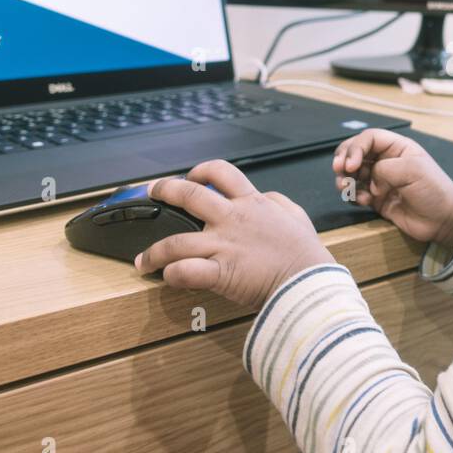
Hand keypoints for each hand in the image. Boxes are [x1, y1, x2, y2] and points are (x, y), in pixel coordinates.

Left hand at [136, 159, 331, 308]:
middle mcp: (233, 220)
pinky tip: (167, 277)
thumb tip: (264, 197)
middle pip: (188, 195)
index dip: (200, 170)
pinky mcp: (221, 273)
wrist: (309, 282)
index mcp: (252, 203)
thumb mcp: (296, 215)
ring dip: (154, 252)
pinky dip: (171, 274)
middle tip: (152, 194)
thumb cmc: (306, 254)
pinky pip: (185, 272)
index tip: (190, 176)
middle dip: (164, 190)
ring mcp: (224, 246)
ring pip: (176, 241)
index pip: (221, 172)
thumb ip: (276, 202)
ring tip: (144, 260)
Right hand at [332, 129, 452, 246]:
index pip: (368, 138)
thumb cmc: (433, 190)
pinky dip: (354, 196)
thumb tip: (369, 179)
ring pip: (352, 173)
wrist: (442, 221)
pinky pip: (357, 193)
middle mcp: (386, 161)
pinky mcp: (377, 199)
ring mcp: (380, 180)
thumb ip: (384, 169)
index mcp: (397, 148)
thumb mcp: (412, 171)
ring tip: (346, 189)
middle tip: (339, 171)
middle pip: (355, 153)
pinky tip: (364, 201)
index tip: (350, 165)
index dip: (355, 148)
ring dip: (345, 179)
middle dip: (344, 160)